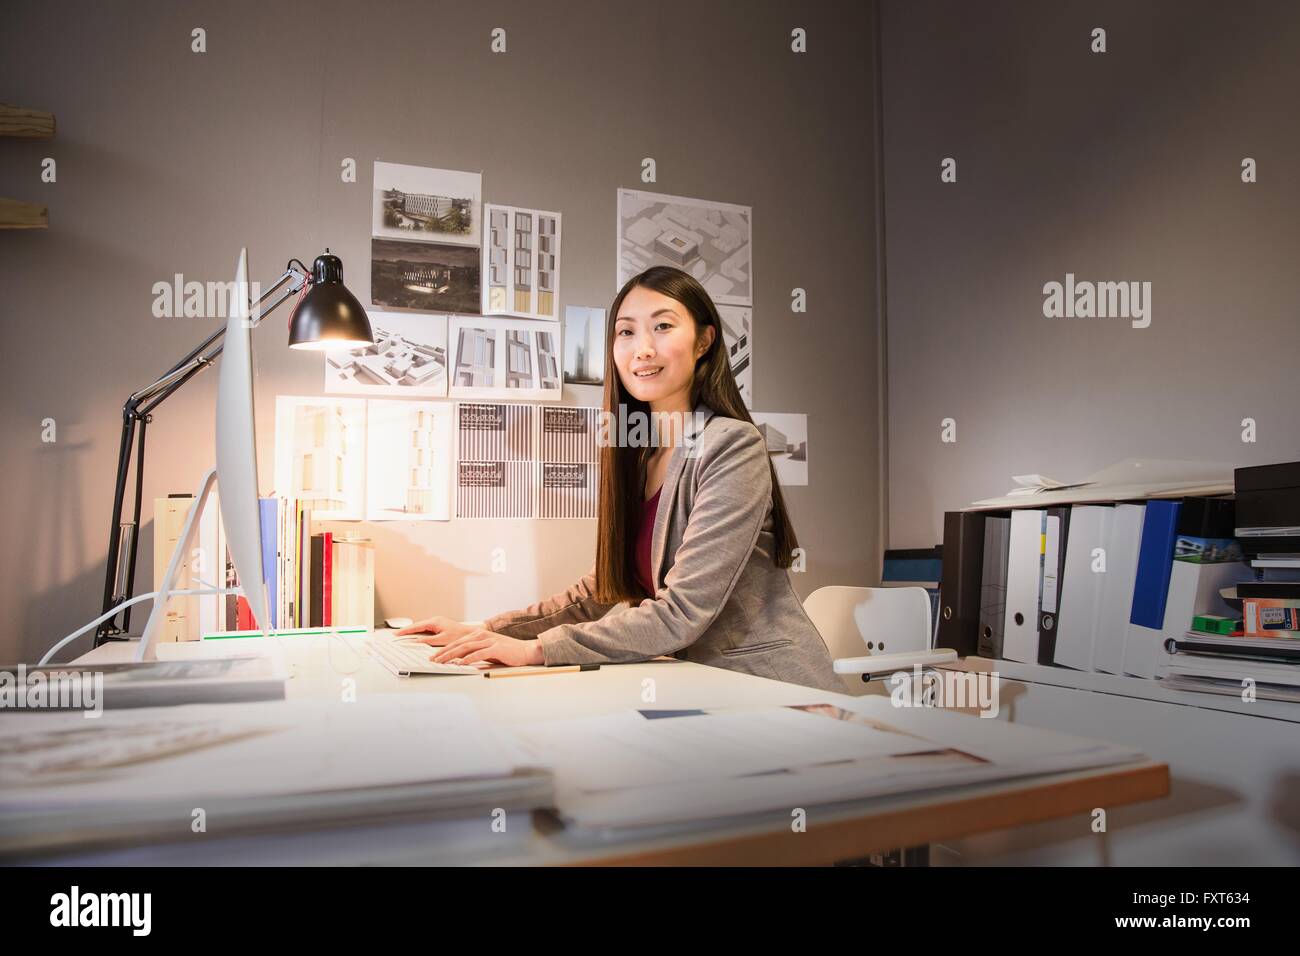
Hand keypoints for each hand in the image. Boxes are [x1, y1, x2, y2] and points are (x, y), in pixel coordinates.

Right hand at [394, 616, 478, 644]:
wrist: (472, 635)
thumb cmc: (460, 636)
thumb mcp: (442, 640)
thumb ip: (428, 641)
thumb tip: (416, 642)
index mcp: (435, 622)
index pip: (416, 626)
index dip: (405, 631)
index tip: (396, 634)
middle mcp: (436, 621)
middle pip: (417, 626)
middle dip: (407, 631)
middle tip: (396, 636)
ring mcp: (438, 624)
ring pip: (422, 628)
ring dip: (413, 632)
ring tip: (403, 637)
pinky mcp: (440, 628)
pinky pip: (426, 630)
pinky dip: (420, 634)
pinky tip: (416, 638)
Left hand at [429, 628, 544, 666]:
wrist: (525, 650)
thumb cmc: (506, 652)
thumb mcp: (487, 649)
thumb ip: (474, 652)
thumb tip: (459, 660)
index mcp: (478, 635)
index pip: (457, 642)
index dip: (444, 649)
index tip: (434, 656)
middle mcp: (481, 635)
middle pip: (458, 644)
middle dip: (443, 652)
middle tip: (432, 660)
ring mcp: (488, 641)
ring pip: (465, 648)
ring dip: (452, 655)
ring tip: (442, 662)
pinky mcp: (496, 648)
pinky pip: (479, 653)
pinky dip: (469, 658)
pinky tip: (461, 663)